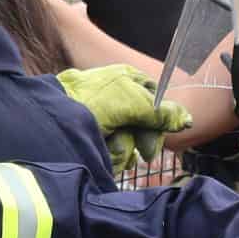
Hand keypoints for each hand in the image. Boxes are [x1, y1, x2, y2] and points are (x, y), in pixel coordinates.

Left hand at [57, 65, 193, 174]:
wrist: (51, 119)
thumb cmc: (90, 101)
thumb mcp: (130, 100)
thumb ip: (161, 111)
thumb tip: (187, 120)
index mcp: (129, 80)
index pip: (159, 103)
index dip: (162, 121)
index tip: (163, 132)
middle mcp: (120, 99)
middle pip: (148, 126)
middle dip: (143, 140)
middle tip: (144, 152)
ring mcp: (108, 121)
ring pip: (132, 142)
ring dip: (124, 149)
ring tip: (109, 145)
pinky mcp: (97, 140)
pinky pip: (116, 154)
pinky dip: (112, 156)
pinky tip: (103, 153)